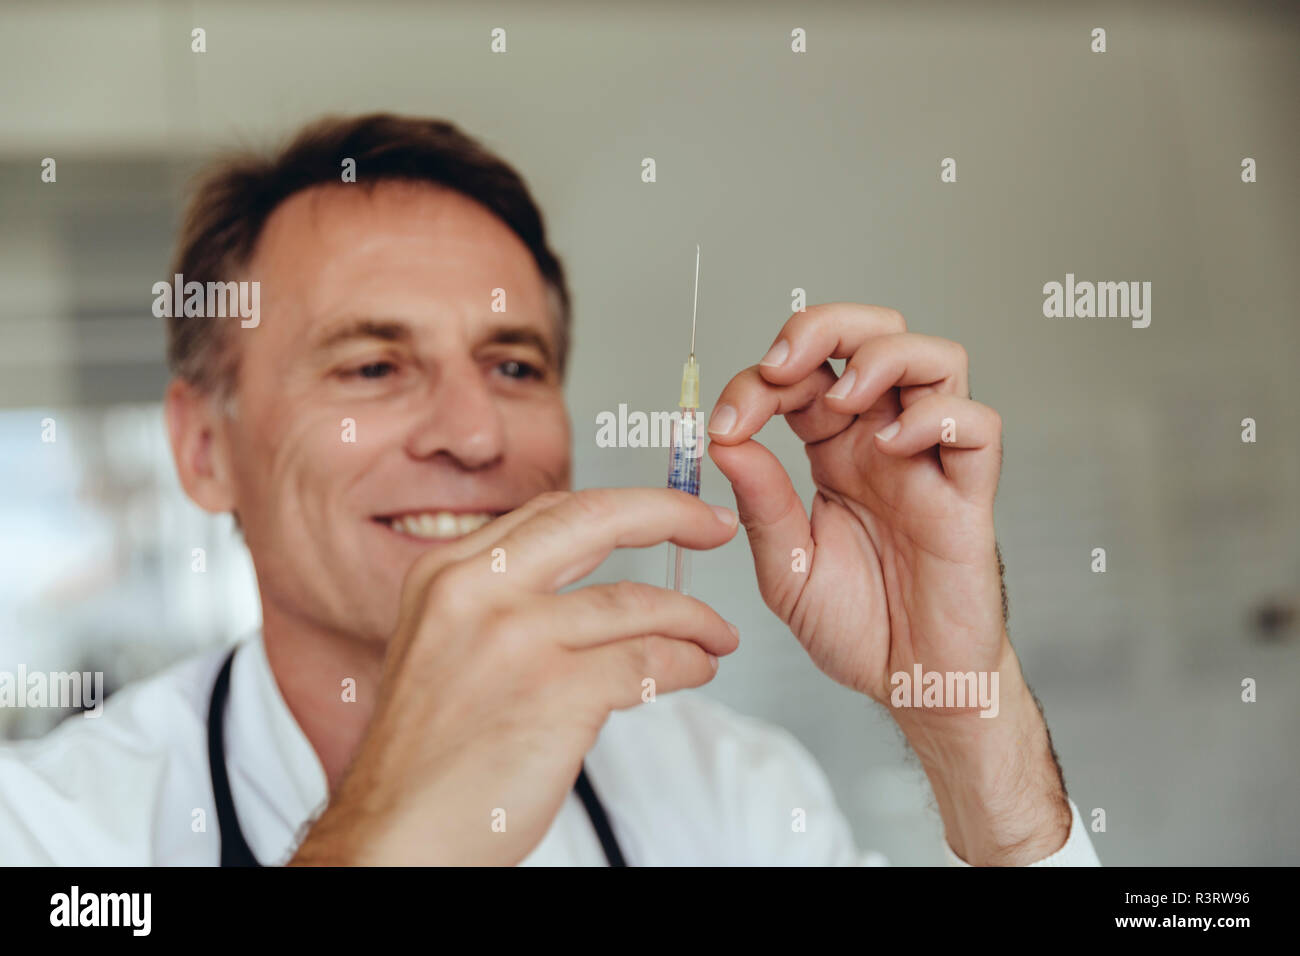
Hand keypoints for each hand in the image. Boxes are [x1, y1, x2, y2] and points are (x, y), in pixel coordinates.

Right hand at [290, 488, 739, 864]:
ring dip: (692, 619)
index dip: (619, 504)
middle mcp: (476, 590)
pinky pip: (647, 661)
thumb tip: (586, 583)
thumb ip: (500, 602)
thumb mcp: (440, 646)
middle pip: (596, 519)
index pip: (550, 511)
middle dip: (671, 512)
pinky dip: (686, 663)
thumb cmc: (424, 759)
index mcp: (445, 573)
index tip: (662, 510)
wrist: (395, 836)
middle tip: (714, 524)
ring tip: (715, 636)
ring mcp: (515, 638)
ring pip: (636, 602)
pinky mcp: (555, 692)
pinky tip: (695, 670)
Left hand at [708, 303, 1068, 863]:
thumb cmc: (857, 626)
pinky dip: (936, 416)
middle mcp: (884, 442)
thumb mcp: (785, 568)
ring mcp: (931, 461)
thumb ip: (761, 504)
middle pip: (875, 335)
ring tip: (840, 398)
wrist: (910, 683)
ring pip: (935, 359)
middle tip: (782, 365)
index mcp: (834, 450)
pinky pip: (977, 426)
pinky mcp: (970, 493)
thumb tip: (725, 441)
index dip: (757, 381)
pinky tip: (893, 446)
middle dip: (824, 326)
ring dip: (881, 358)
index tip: (725, 424)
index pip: (802, 375)